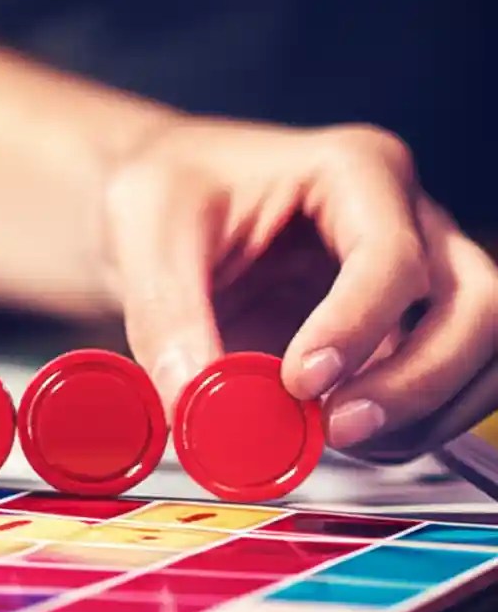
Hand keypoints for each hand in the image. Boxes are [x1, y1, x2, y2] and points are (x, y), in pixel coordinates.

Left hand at [106, 120, 496, 459]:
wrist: (171, 206)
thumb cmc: (171, 191)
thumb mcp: (147, 234)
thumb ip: (167, 315)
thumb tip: (188, 401)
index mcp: (353, 170)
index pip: (392, 254)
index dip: (356, 326)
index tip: (300, 380)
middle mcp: (406, 217)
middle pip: (477, 303)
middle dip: (420, 379)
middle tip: (337, 426)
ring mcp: (417, 274)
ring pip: (482, 348)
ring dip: (428, 411)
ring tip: (343, 440)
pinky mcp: (402, 326)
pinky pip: (448, 382)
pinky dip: (414, 425)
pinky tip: (351, 441)